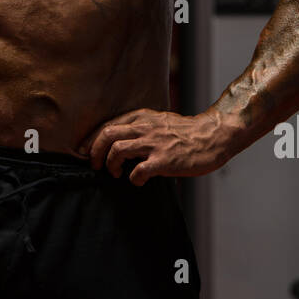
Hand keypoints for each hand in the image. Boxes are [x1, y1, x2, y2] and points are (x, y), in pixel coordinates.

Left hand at [79, 108, 232, 185]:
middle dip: (94, 152)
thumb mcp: (160, 121)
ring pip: (117, 150)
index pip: (108, 125)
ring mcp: (154, 144)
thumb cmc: (187, 132)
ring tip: (115, 173)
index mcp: (142, 118)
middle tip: (94, 165)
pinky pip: (139, 171)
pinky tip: (138, 181)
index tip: (85, 151)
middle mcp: (145, 128)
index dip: (92, 140)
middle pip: (107, 134)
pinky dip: (133, 178)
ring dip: (111, 164)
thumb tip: (121, 140)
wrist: (213, 136)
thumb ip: (141, 127)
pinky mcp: (164, 160)